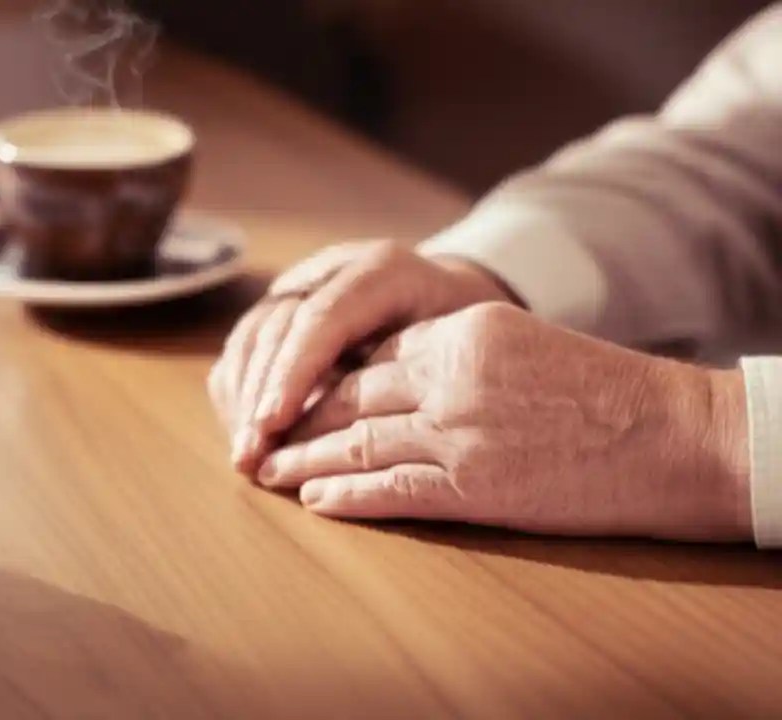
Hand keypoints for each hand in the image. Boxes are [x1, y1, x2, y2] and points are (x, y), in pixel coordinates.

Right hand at [208, 241, 515, 473]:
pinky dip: (239, 392)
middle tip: (250, 456)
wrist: (453, 301)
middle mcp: (332, 269)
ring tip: (246, 456)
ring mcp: (301, 285)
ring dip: (242, 399)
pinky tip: (246, 434)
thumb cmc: (464, 338)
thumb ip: (412, 377)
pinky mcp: (281, 308)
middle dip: (258, 396)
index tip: (272, 423)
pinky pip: (245, 347)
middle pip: (277, 326)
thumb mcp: (459, 352)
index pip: (322, 316)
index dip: (292, 371)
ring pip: (252, 335)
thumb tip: (354, 429)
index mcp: (382, 270)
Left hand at [256, 303, 751, 541]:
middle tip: (257, 431)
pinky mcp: (473, 486)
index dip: (322, 374)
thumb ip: (455, 353)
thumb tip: (396, 372)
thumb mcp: (522, 345)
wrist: (671, 434)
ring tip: (268, 469)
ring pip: (356, 440)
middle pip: (350, 394)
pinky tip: (315, 498)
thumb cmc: (605, 391)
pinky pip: (389, 489)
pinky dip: (345, 494)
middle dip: (297, 414)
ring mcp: (458, 432)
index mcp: (462, 331)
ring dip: (304, 457)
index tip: (290, 391)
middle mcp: (450, 376)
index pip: (370, 352)